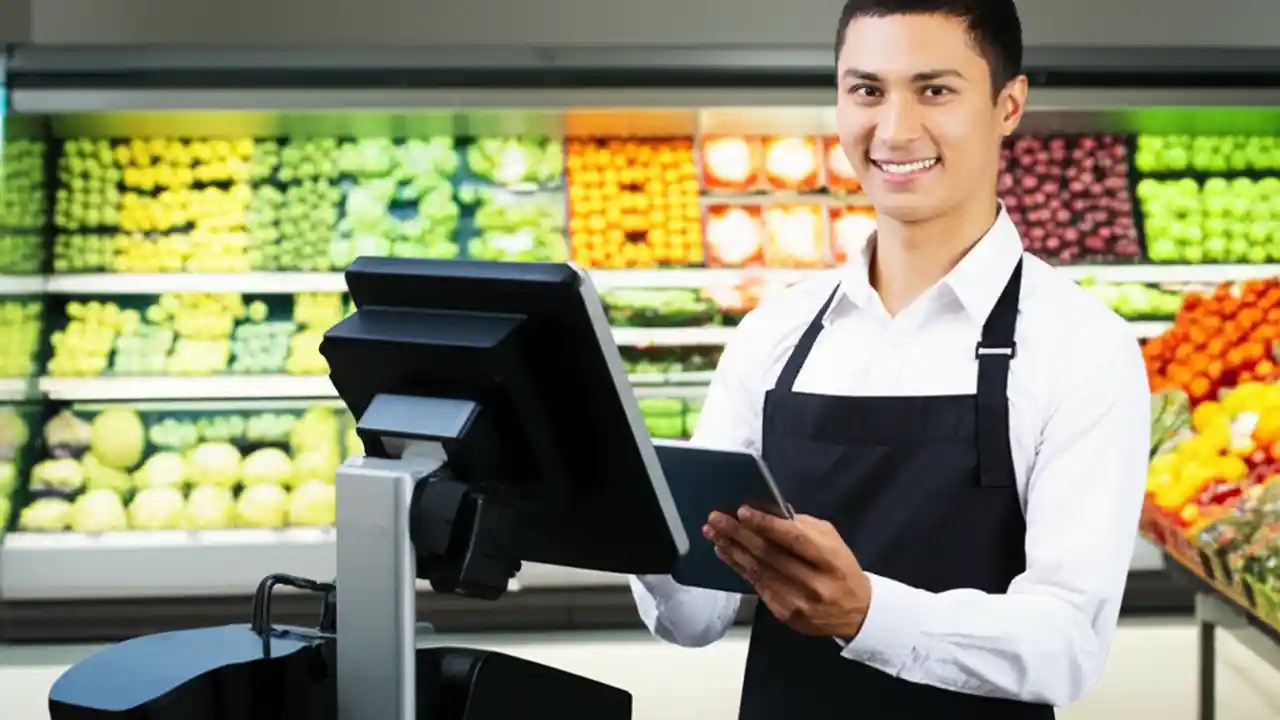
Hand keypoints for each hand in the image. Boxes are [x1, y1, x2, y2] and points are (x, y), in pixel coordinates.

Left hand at [704, 507, 870, 638]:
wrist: (855, 612)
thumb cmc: (840, 568)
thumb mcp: (832, 542)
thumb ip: (803, 527)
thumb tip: (769, 514)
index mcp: (830, 561)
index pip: (795, 540)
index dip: (767, 525)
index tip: (742, 511)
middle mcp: (814, 583)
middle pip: (770, 555)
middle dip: (739, 534)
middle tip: (716, 518)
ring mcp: (797, 602)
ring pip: (758, 571)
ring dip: (732, 550)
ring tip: (713, 533)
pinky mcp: (784, 614)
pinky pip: (756, 585)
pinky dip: (738, 567)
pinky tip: (725, 552)